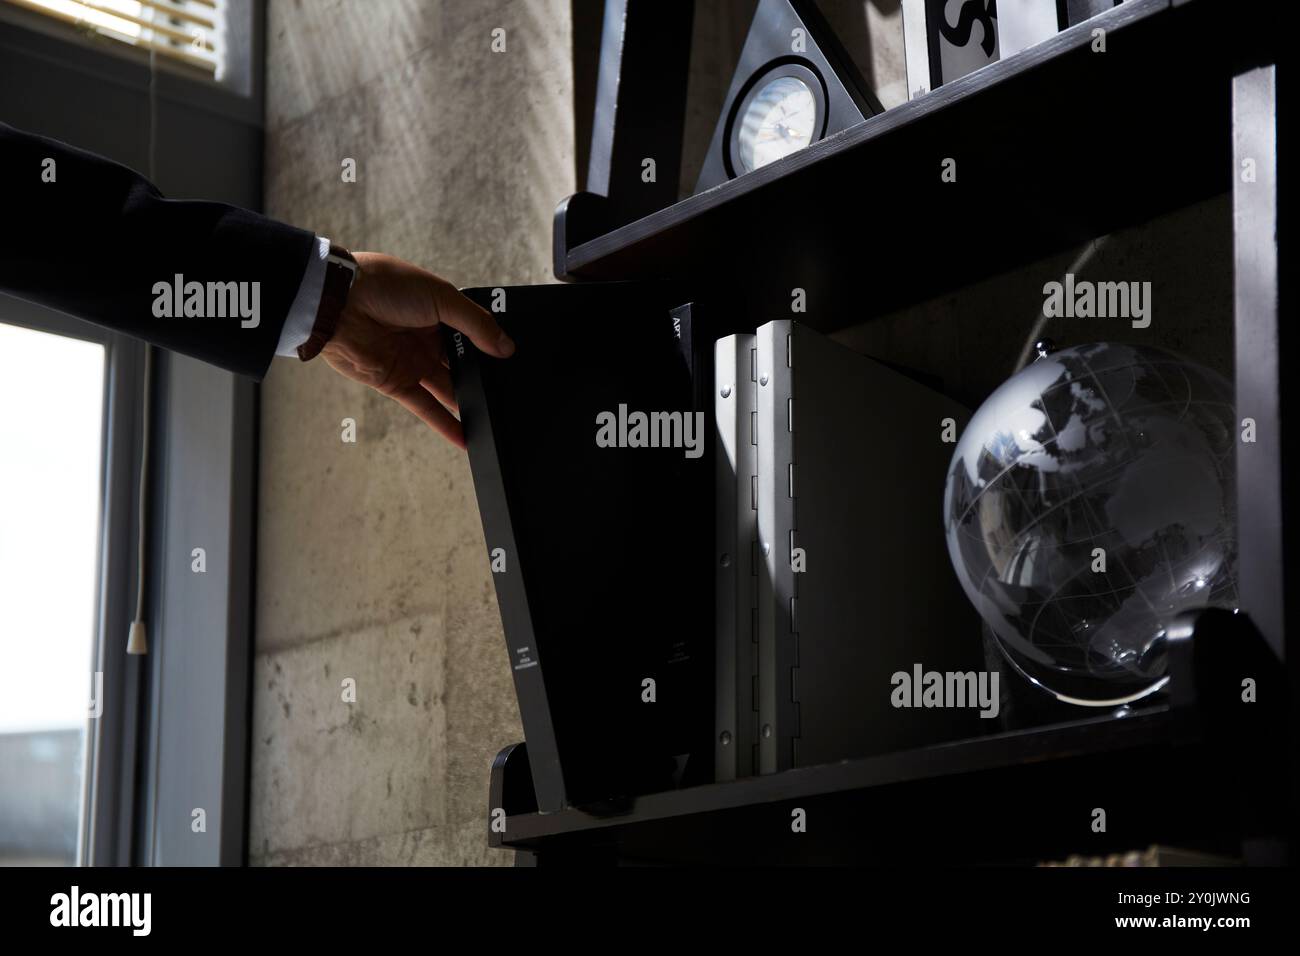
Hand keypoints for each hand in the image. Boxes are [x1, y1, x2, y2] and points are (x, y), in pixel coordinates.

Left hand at [319, 252, 513, 448]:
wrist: (338, 302)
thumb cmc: (385, 286)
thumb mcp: (441, 296)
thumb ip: (476, 324)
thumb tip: (506, 347)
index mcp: (439, 312)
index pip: (473, 335)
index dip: (491, 349)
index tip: (514, 364)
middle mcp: (427, 339)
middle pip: (463, 365)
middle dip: (482, 379)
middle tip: (508, 395)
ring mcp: (412, 362)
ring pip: (448, 389)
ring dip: (468, 404)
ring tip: (495, 420)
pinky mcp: (396, 383)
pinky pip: (425, 408)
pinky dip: (445, 425)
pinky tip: (466, 438)